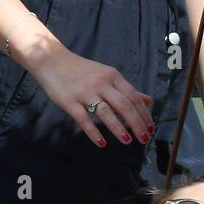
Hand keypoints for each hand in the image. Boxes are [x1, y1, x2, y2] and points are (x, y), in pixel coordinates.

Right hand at [24, 42, 154, 146]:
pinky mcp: (69, 101)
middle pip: (124, 105)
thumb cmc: (82, 70)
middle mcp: (101, 83)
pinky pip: (83, 119)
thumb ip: (126, 89)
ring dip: (119, 128)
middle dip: (137, 124)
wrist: (52, 60)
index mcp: (113, 76)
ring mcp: (85, 92)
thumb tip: (148, 100)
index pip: (134, 97)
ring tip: (128, 141)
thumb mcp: (107, 74)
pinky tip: (102, 143)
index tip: (151, 128)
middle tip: (144, 139)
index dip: (144, 114)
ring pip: (106, 112)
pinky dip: (93, 132)